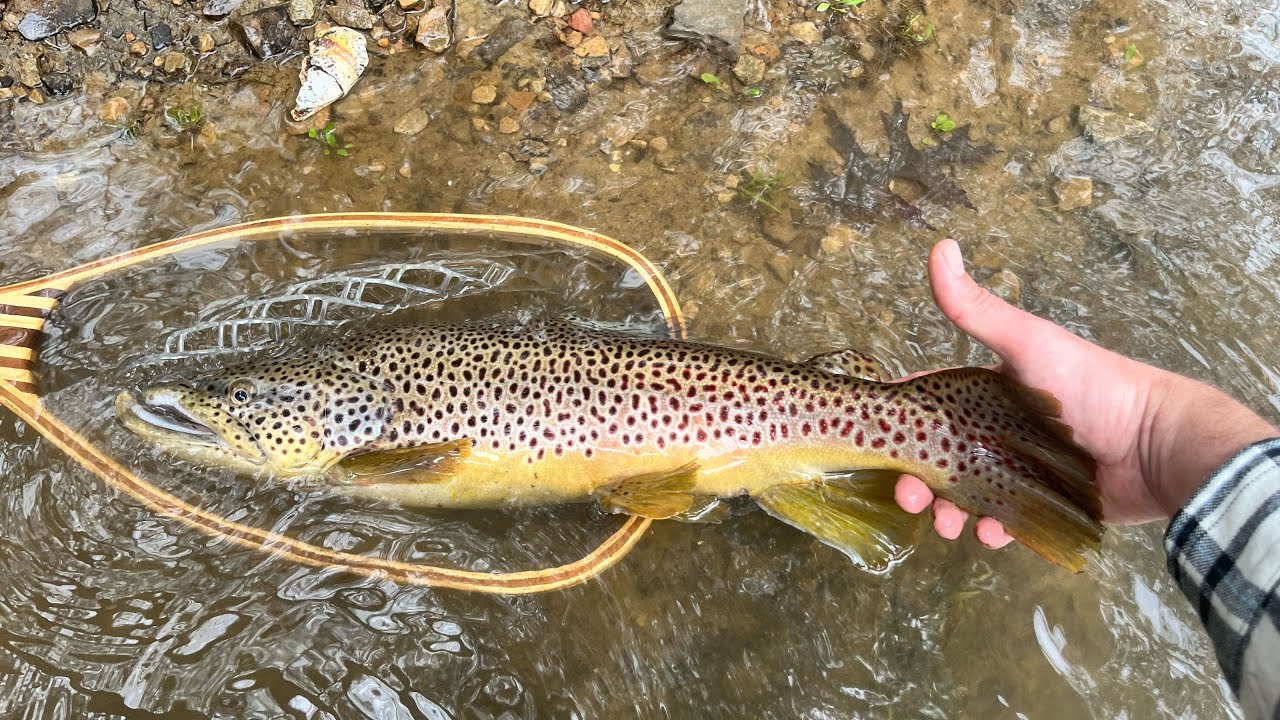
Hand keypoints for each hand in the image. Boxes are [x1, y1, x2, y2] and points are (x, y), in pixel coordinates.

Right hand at [897, 239, 1277, 547]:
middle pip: (941, 460)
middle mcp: (999, 432)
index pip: (933, 408)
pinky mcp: (1043, 506)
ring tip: (946, 523)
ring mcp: (1019, 472)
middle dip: (917, 480)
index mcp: (989, 394)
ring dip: (947, 511)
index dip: (903, 425)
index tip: (877, 439)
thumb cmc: (1092, 386)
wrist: (1156, 444)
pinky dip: (989, 530)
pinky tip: (988, 533)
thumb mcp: (1028, 343)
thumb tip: (939, 247)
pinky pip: (1004, 523)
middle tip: (908, 496)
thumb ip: (977, 308)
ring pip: (966, 496)